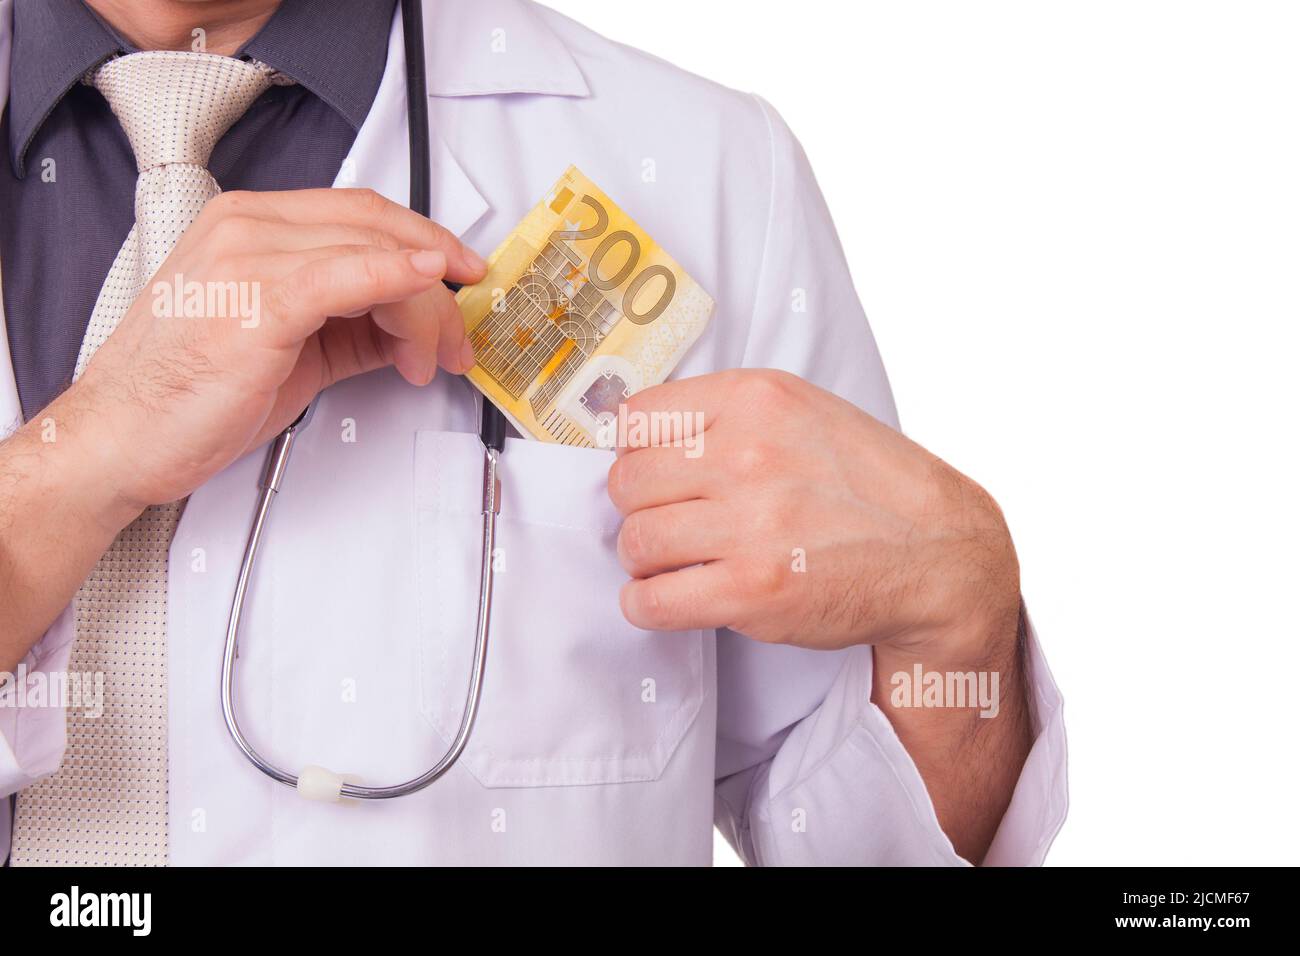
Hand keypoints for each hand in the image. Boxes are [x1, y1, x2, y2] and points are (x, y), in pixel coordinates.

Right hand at [56, 188, 485, 518]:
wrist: (120, 439)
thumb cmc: (185, 396)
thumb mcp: (288, 350)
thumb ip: (349, 325)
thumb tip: (408, 325)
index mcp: (247, 227)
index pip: (359, 213)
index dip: (423, 238)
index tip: (459, 273)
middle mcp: (246, 229)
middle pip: (376, 228)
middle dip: (437, 279)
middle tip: (459, 333)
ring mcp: (249, 258)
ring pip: (374, 254)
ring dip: (424, 309)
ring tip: (431, 358)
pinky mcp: (257, 301)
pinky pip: (347, 276)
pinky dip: (398, 279)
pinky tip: (428, 290)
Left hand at [606, 369, 1020, 663]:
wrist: (940, 554)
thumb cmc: (868, 484)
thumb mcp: (804, 412)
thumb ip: (726, 415)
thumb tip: (633, 435)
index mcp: (756, 399)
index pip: (636, 418)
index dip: (635, 452)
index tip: (653, 473)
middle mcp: (748, 455)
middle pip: (627, 483)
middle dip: (640, 508)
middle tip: (671, 522)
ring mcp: (750, 525)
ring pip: (635, 542)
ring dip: (645, 559)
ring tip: (677, 562)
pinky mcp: (752, 591)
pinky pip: (651, 601)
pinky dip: (647, 605)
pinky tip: (671, 598)